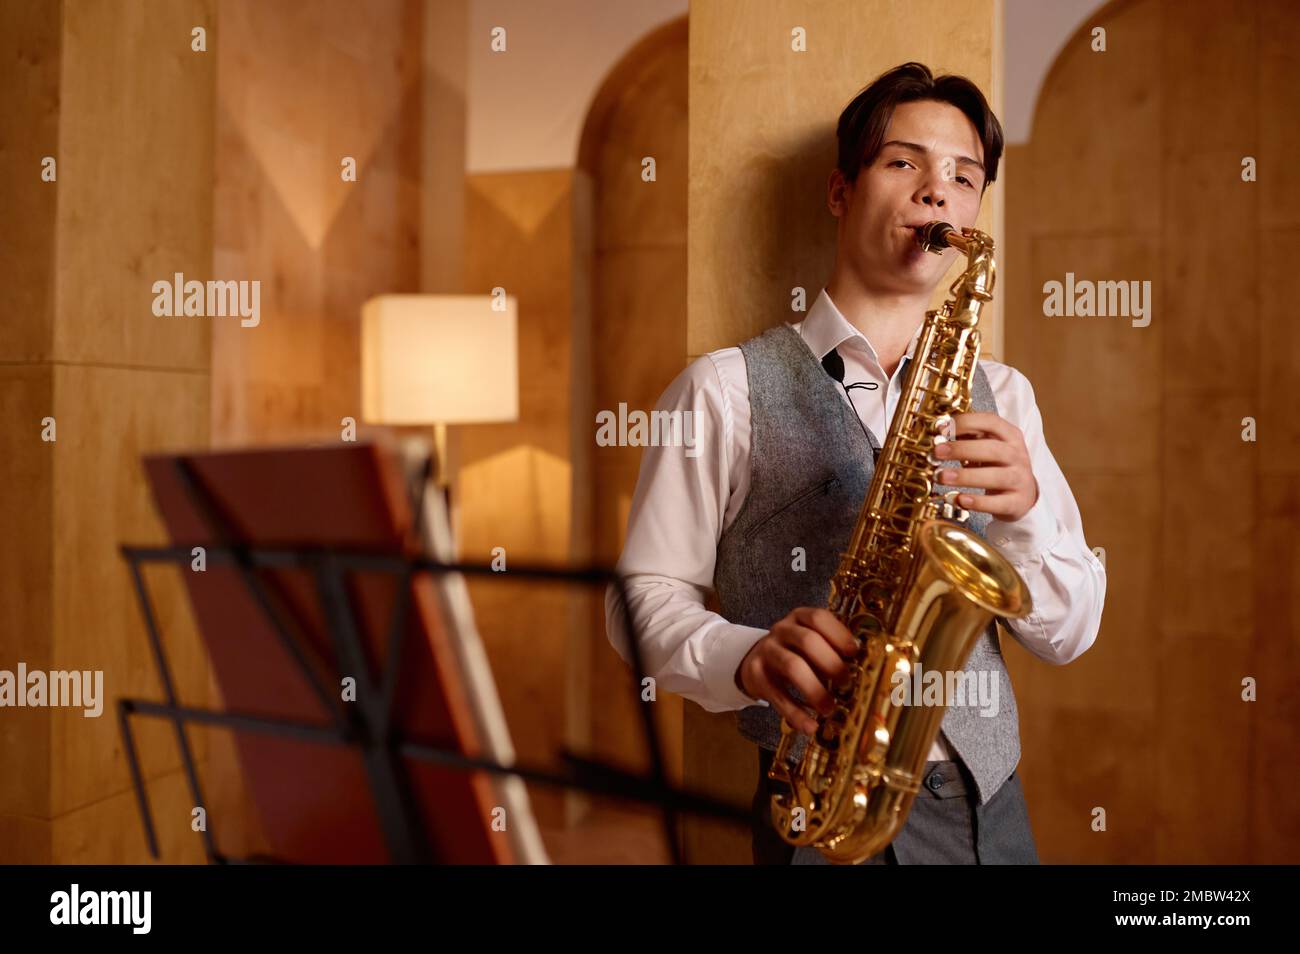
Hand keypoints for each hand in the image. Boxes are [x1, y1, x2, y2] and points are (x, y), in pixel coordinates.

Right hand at [735, 607, 856, 734]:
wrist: (755, 662)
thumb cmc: (795, 652)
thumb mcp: (810, 643)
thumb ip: (832, 649)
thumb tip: (863, 669)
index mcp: (799, 618)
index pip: (818, 618)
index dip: (839, 634)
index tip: (855, 652)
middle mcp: (782, 630)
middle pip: (808, 641)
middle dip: (831, 663)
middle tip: (845, 683)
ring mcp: (767, 651)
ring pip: (792, 666)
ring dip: (815, 689)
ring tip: (829, 708)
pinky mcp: (756, 675)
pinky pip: (778, 695)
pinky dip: (795, 713)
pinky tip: (810, 727)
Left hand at [933, 411, 1038, 521]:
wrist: (1022, 494)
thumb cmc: (997, 465)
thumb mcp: (988, 446)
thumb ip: (968, 437)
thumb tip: (940, 431)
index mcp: (1010, 436)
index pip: (992, 422)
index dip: (966, 423)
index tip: (942, 430)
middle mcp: (1017, 456)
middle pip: (993, 449)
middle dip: (962, 449)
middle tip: (937, 453)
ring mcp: (1020, 480)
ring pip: (996, 477)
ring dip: (966, 476)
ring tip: (942, 477)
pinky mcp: (1017, 502)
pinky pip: (998, 503)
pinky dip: (979, 502)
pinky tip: (960, 499)